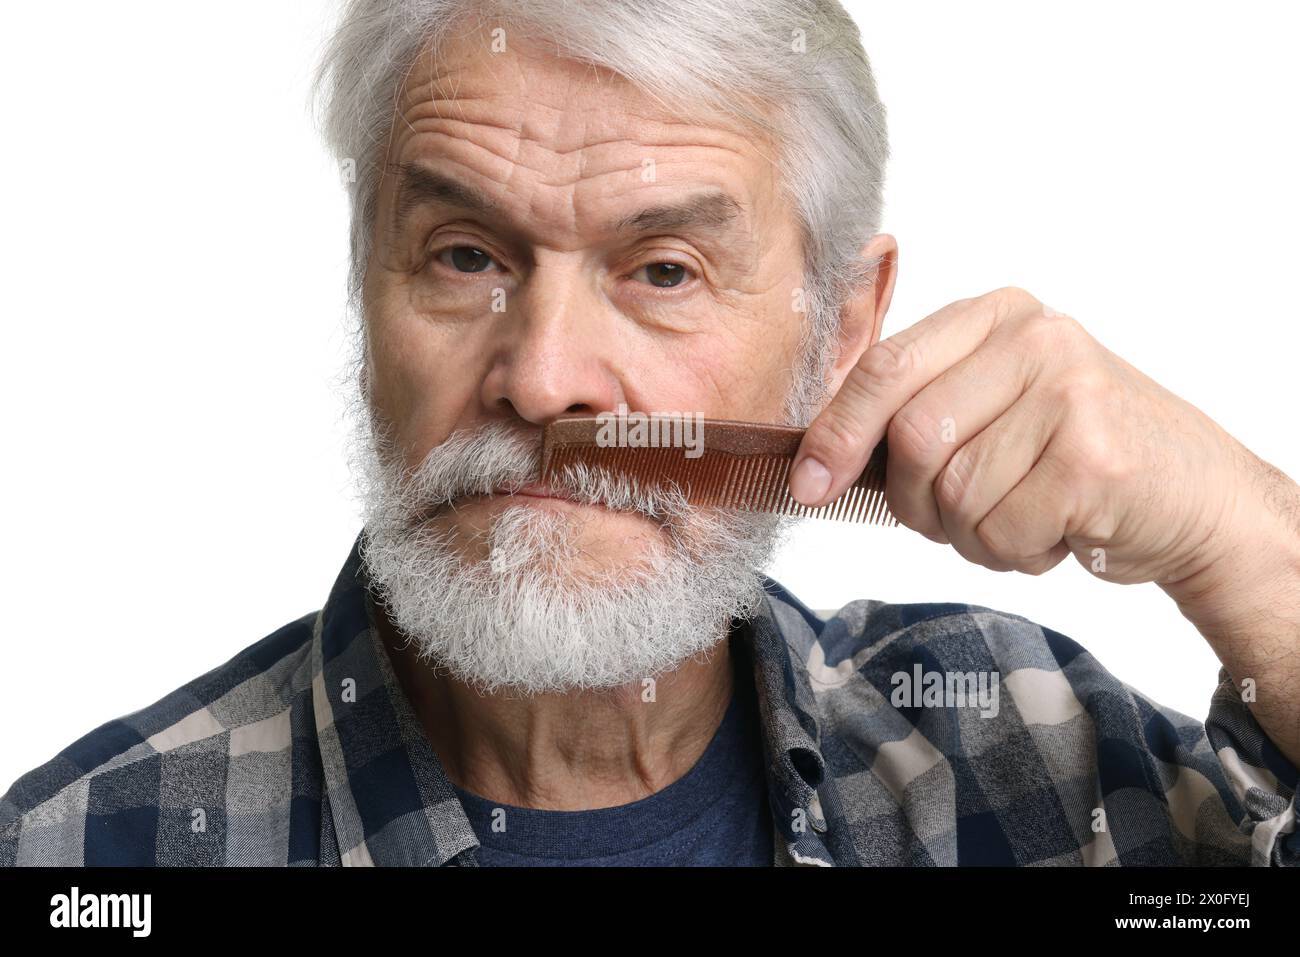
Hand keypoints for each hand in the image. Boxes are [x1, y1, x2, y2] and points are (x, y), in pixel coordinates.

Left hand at [789, 286, 1247, 586]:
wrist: (1193, 496)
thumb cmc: (1075, 457)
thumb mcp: (996, 406)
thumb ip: (919, 408)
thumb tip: (816, 460)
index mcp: (995, 316)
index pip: (885, 369)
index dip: (836, 434)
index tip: (810, 484)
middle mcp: (1035, 338)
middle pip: (912, 436)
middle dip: (916, 502)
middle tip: (951, 518)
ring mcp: (1069, 391)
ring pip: (954, 492)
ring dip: (971, 534)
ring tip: (1020, 519)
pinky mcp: (1093, 457)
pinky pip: (1000, 529)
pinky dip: (1014, 553)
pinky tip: (1055, 533)